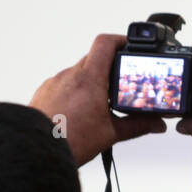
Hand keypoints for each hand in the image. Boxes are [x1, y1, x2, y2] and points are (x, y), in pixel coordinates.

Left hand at [29, 34, 166, 166]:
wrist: (36, 151)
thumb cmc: (68, 141)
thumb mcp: (110, 134)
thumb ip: (137, 126)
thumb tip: (155, 124)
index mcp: (90, 79)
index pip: (106, 43)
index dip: (121, 41)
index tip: (129, 47)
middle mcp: (70, 75)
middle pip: (94, 59)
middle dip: (109, 69)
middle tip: (119, 85)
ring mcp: (55, 82)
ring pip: (78, 73)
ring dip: (91, 83)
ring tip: (98, 105)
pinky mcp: (44, 92)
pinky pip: (63, 85)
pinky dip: (75, 93)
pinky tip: (78, 112)